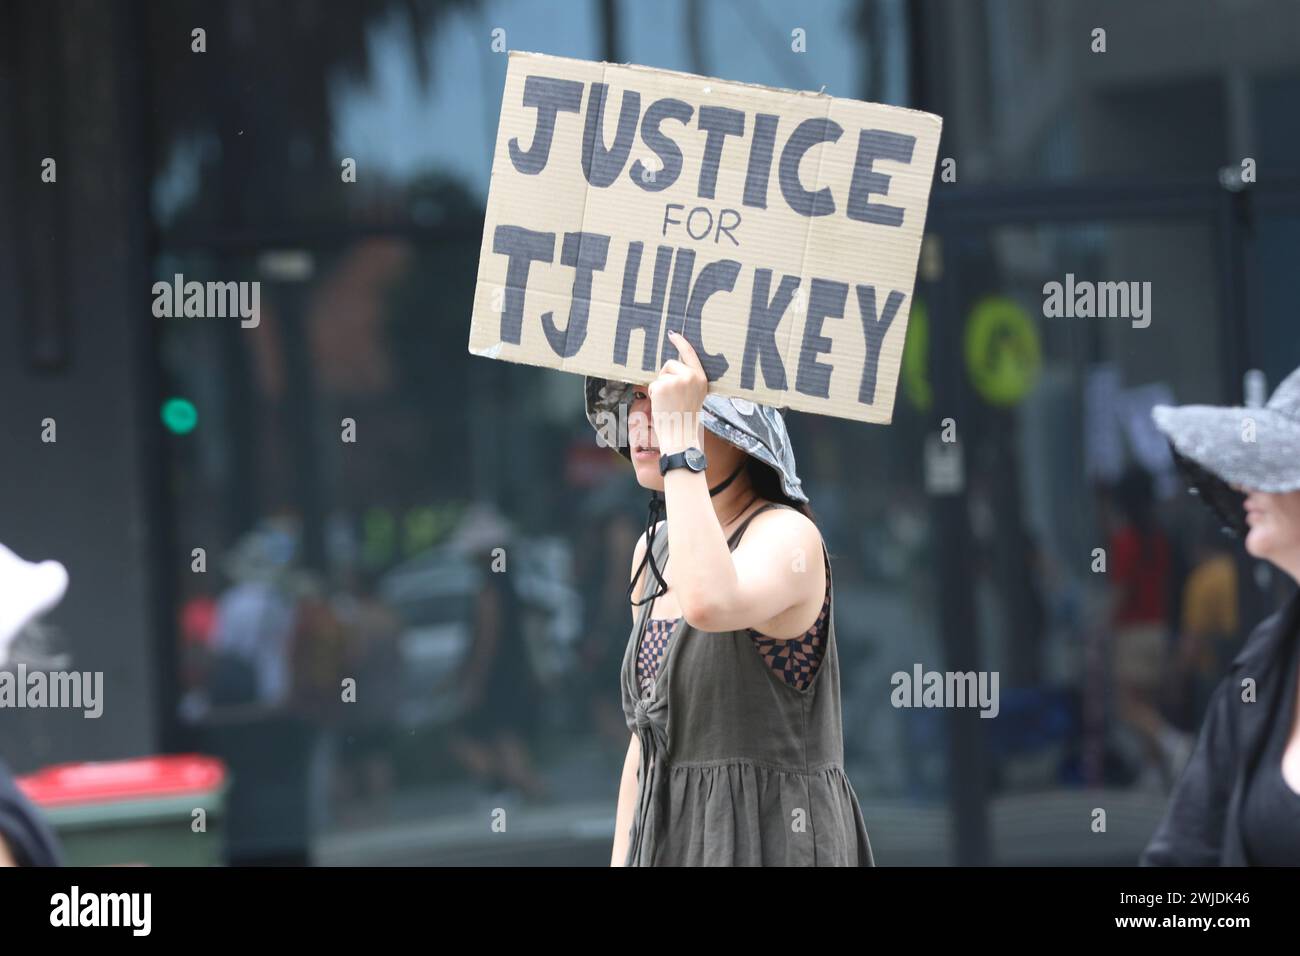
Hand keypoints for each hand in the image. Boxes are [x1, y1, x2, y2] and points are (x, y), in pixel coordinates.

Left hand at [649, 330, 707, 454]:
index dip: (681, 343)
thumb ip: (686, 381)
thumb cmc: (685, 420)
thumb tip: (670, 369)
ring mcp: (678, 380)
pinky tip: (662, 406)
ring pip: (660, 375)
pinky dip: (654, 395)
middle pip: (670, 364)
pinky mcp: (664, 385)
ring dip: (659, 388)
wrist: (682, 435)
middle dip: (665, 377)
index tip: (672, 334)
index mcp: (701, 379)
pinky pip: (653, 385)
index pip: (690, 355)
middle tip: (670, 398)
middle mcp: (691, 376)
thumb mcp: (693, 396)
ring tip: (668, 404)